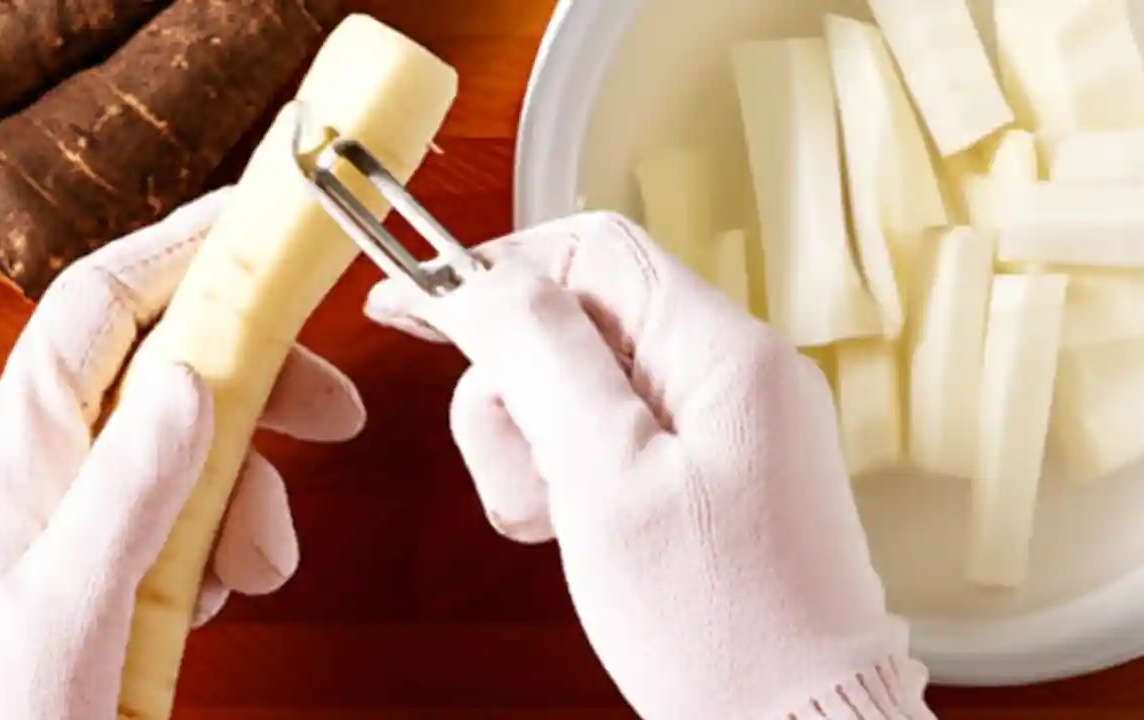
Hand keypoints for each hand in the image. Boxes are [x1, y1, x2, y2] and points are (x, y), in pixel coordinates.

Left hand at [0, 190, 364, 719]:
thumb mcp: (75, 602)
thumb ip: (132, 485)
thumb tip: (191, 377)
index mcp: (21, 451)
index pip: (101, 305)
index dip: (180, 250)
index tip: (259, 226)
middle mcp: (50, 465)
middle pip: (167, 366)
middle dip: (254, 384)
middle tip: (331, 411)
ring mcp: (80, 511)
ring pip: (192, 446)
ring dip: (248, 492)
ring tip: (256, 566)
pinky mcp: (110, 556)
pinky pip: (189, 511)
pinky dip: (226, 539)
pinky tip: (216, 591)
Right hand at [366, 213, 933, 718]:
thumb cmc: (716, 620)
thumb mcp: (607, 477)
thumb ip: (544, 356)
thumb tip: (485, 278)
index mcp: (721, 348)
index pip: (589, 250)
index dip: (494, 269)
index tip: (412, 305)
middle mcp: (731, 367)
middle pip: (577, 319)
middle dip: (515, 389)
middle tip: (519, 473)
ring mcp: (724, 420)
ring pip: (582, 382)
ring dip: (537, 443)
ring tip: (554, 519)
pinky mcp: (709, 467)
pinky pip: (612, 434)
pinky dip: (572, 473)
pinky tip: (577, 527)